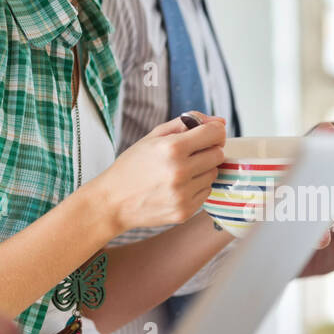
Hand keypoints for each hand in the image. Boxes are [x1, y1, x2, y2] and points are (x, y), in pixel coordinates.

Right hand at [93, 112, 225, 234]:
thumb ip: (186, 123)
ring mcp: (183, 194)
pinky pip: (206, 192)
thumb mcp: (153, 137)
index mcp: (171, 148)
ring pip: (213, 174)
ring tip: (179, 171)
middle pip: (218, 154)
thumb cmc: (132, 166)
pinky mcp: (185, 212)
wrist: (113, 201)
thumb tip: (219, 121)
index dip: (214, 131)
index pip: (215, 133)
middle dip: (208, 150)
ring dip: (202, 170)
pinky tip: (177, 186)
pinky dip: (196, 187)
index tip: (207, 134)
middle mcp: (180, 172)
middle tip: (190, 153)